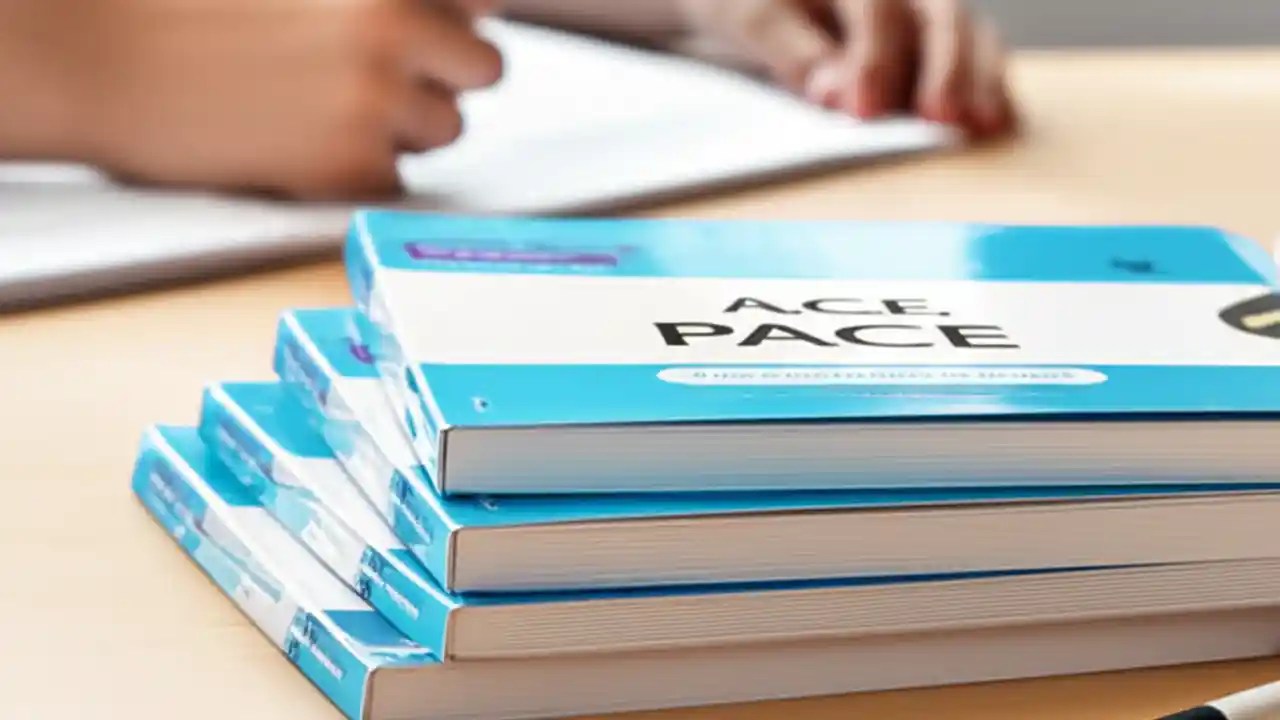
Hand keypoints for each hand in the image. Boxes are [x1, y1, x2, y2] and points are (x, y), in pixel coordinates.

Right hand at [9, 0, 501, 199]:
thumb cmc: (179, 4)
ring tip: (325, 106)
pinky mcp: (346, 167)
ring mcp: (374, 100)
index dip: (457, 17)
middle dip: (444, 74)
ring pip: (446, 129)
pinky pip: (396, 178)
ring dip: (404, 124)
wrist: (94, 56)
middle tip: (385, 74)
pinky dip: (362, 169)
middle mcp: (393, 26)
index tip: (439, 30)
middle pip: (485, 67)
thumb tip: (459, 9)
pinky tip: (302, 142)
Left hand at [680, 0, 1015, 137]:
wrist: (745, 6)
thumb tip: (834, 90)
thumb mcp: (745, 19)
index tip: (861, 111)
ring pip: (966, 32)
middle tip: (941, 118)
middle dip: (944, 68)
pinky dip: (984, 86)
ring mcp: (919, 8)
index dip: (872, 60)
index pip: (874, 8)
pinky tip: (993, 121)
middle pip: (939, 14)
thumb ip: (790, 50)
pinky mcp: (933, 42)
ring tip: (984, 124)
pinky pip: (972, 55)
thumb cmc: (742, 6)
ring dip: (977, 79)